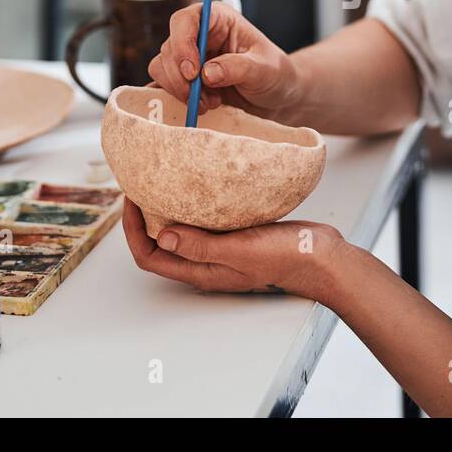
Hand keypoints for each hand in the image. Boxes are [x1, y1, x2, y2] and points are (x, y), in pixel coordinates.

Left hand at [121, 198, 344, 301]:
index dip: (133, 231)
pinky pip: (205, 220)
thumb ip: (200, 246)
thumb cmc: (285, 258)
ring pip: (181, 230)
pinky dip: (193, 203)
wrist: (320, 256)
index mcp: (201, 271)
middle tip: (140, 184)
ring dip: (167, 208)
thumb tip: (161, 236)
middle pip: (160, 243)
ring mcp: (221, 248)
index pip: (150, 257)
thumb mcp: (239, 251)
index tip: (131, 199)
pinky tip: (198, 184)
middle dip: (144, 216)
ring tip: (162, 179)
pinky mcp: (235, 234)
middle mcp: (206, 262)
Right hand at [148, 1, 300, 121]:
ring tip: (209, 103)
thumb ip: (238, 67)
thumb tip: (207, 73)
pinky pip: (163, 85)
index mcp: (218, 20)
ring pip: (162, 67)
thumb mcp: (264, 69)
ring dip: (180, 90)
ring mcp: (189, 58)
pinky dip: (174, 98)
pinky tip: (197, 107)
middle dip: (181, 77)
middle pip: (169, 47)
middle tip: (202, 98)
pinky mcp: (184, 80)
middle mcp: (199, 35)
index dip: (183, 43)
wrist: (277, 98)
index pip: (186, 19)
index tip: (193, 72)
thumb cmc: (275, 74)